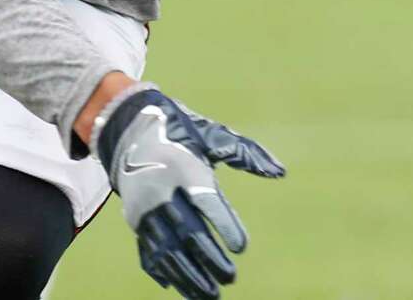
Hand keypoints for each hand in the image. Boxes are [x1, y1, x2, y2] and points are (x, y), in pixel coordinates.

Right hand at [93, 84, 284, 299]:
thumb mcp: (213, 136)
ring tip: (211, 294)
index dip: (224, 223)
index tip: (242, 247)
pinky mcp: (134, 221)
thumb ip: (246, 154)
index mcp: (184, 166)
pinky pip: (148, 252)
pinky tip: (179, 288)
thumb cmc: (183, 135)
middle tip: (231, 278)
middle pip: (187, 231)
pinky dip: (163, 272)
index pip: (206, 200)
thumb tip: (280, 171)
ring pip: (166, 249)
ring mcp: (145, 208)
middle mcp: (161, 189)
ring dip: (188, 274)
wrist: (132, 130)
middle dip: (209, 258)